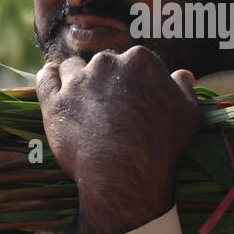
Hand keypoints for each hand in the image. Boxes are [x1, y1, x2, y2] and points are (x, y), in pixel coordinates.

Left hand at [35, 47, 200, 233]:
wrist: (125, 173)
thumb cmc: (161, 145)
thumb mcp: (188, 114)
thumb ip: (183, 88)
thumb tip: (181, 74)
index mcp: (140, 60)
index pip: (133, 61)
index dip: (132, 80)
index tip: (130, 97)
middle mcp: (106, 63)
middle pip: (102, 64)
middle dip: (104, 79)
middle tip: (107, 105)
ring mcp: (77, 81)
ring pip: (72, 68)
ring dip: (76, 78)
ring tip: (80, 98)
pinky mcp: (54, 101)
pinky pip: (45, 79)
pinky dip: (48, 76)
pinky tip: (50, 77)